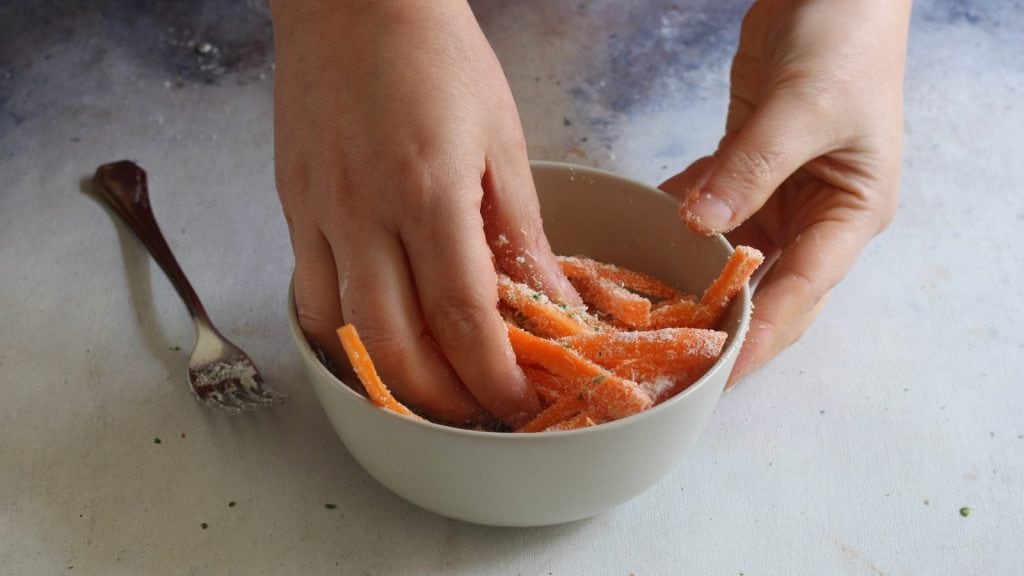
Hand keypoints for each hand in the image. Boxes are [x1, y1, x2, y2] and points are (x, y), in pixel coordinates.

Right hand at [271, 1, 576, 425]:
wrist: (355, 0)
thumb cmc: (436, 55)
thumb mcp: (500, 140)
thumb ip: (520, 231)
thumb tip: (551, 301)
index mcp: (428, 191)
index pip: (461, 315)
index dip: (492, 375)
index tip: (517, 404)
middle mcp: (363, 211)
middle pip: (394, 344)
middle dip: (440, 398)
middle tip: (476, 411)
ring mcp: (317, 211)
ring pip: (340, 332)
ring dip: (386, 376)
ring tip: (428, 389)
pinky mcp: (291, 204)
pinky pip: (308, 292)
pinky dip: (343, 334)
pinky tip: (374, 337)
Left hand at [660, 0, 910, 384]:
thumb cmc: (843, 41)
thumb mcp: (801, 108)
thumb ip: (751, 169)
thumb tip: (701, 228)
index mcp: (851, 213)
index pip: (801, 292)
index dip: (760, 336)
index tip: (719, 373)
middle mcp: (817, 215)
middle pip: (769, 288)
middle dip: (727, 325)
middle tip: (676, 362)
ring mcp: (781, 193)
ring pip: (735, 256)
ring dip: (696, 282)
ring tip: (650, 320)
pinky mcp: (748, 169)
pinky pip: (711, 210)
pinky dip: (680, 225)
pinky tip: (644, 246)